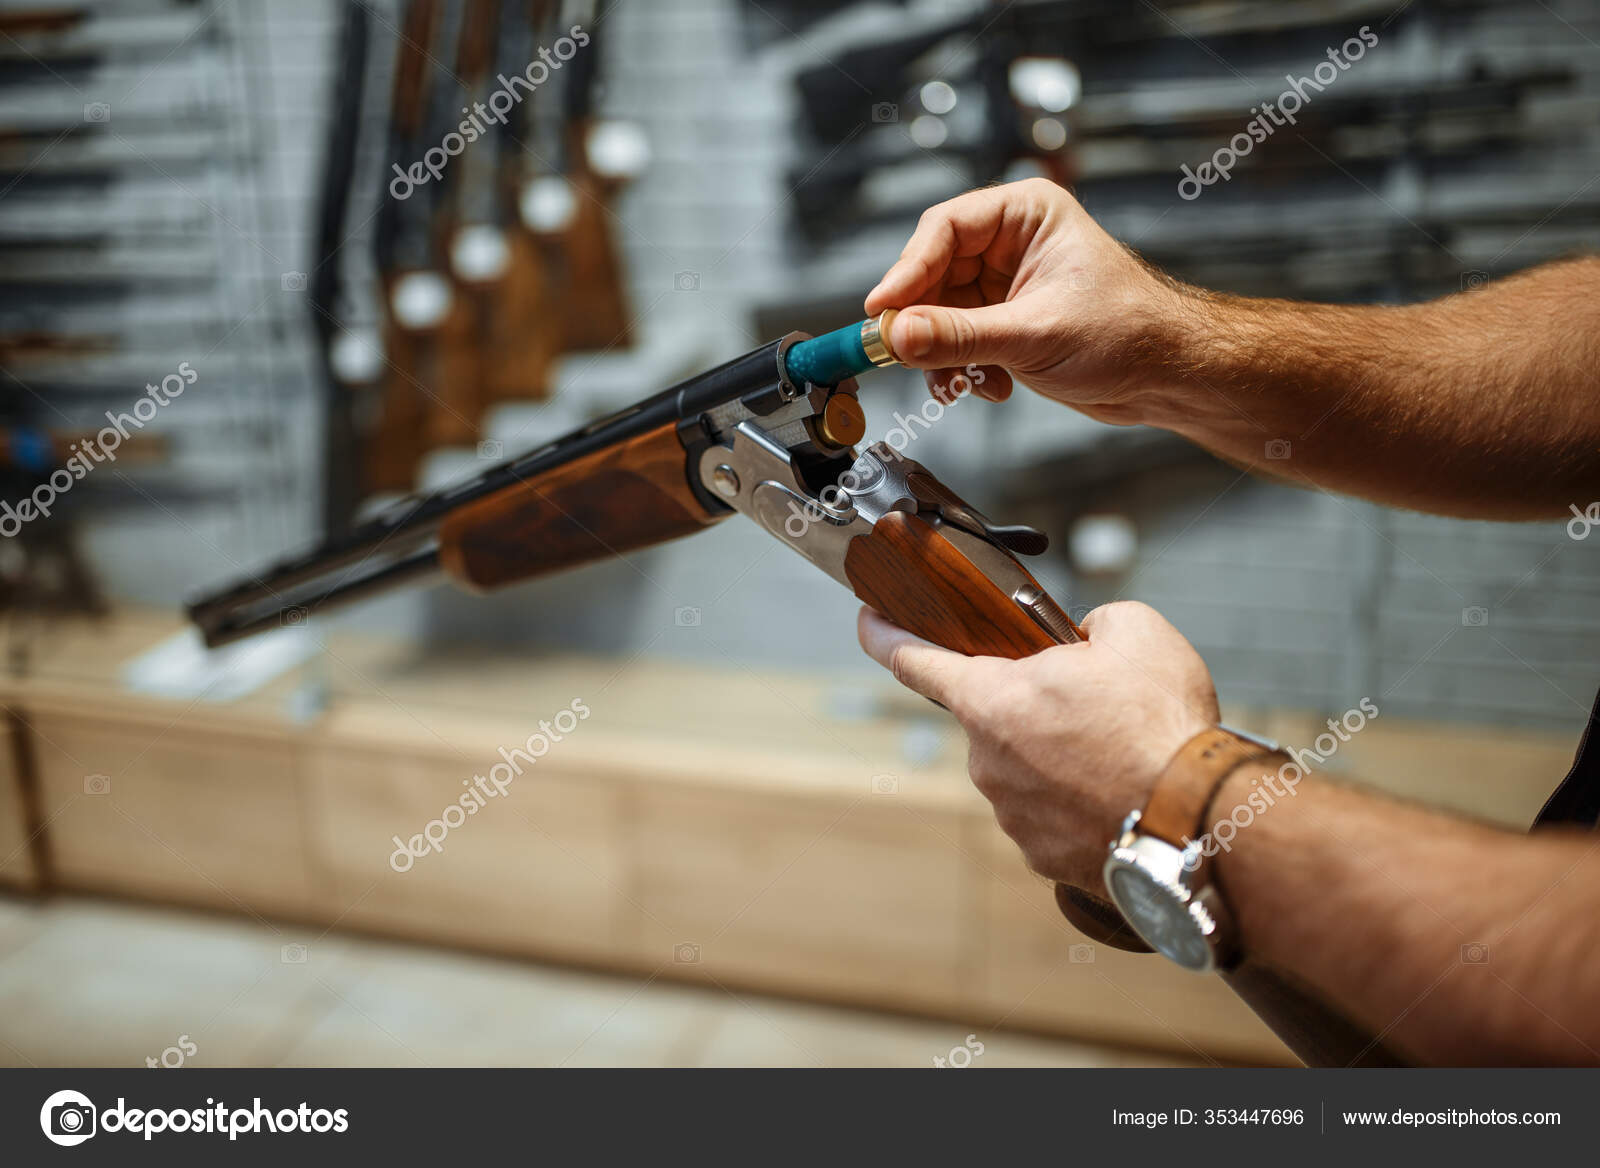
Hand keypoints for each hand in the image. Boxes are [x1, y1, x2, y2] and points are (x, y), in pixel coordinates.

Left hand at [858, 601, 1218, 892]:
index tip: (866, 620)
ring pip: (1026, 766)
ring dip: (1061, 756)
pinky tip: (1122, 794)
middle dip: (1034, 704)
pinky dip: (1079, 800)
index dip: (885, 634)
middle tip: (1095, 703)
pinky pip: (1050, 812)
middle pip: (995, 715)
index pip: (914, 660)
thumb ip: (1092, 622)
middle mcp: (987, 762)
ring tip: (1123, 755)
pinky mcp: (1041, 856)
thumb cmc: (1161, 724)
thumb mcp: (1135, 630)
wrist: (1198, 824)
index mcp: (991, 700)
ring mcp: (1011, 814)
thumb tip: (1087, 641)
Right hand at [864, 177, 1195, 424]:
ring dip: (942, 355)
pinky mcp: (1006, 322)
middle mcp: (1012, 242)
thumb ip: (960, 336)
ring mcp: (1007, 284)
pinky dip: (962, 369)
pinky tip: (988, 387)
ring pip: (940, 313)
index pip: (945, 230)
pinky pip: (958, 340)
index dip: (907, 270)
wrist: (1170, 376)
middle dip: (923, 322)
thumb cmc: (1131, 332)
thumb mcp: (1035, 334)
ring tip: (959, 383)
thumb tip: (898, 335)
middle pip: (933, 273)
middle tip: (905, 355)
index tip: (881, 310)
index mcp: (1026, 214)